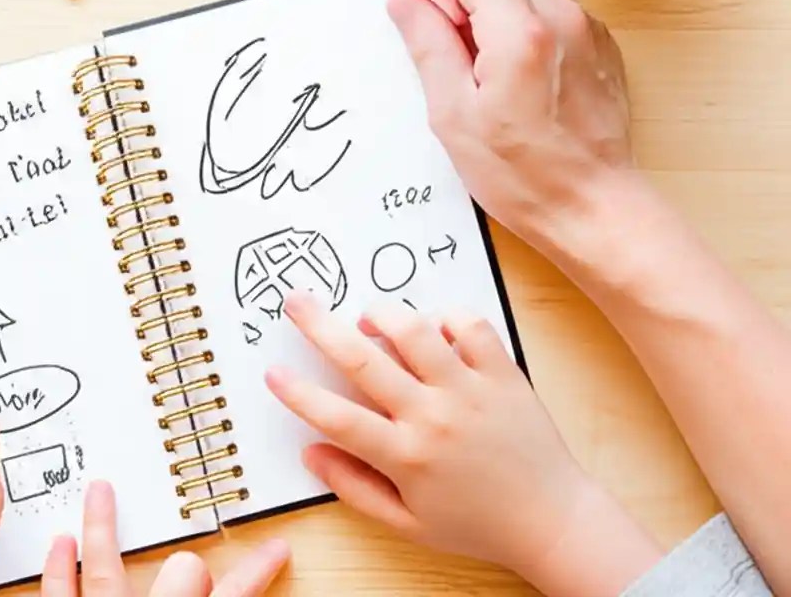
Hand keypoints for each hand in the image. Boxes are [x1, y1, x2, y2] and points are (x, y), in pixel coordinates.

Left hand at [41, 480, 288, 595]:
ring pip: (106, 572)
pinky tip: (61, 542)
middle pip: (181, 575)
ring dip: (100, 528)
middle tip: (192, 566)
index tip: (276, 548)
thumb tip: (222, 582)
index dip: (256, 570)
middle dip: (189, 568)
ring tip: (99, 491)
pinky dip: (58, 569)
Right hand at [266, 293, 661, 596]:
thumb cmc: (476, 524)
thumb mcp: (407, 523)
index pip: (336, 417)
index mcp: (406, 457)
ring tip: (369, 316)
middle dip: (321, 326)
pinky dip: (448, 317)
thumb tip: (311, 453)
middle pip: (363, 360)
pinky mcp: (503, 374)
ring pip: (416, 332)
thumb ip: (355, 487)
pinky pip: (471, 327)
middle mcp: (433, 417)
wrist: (551, 520)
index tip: (273, 372)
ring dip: (385, 315)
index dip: (298, 393)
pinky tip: (434, 328)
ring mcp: (470, 390)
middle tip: (296, 301)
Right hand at [382, 0, 636, 248]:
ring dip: (475, 2)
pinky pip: (542, 10)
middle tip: (413, 13)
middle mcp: (562, 18)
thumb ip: (428, 46)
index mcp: (522, 33)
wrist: (594, 208)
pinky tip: (489, 63)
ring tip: (452, 51)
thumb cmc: (527, 176)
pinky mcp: (595, 45)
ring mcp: (585, 29)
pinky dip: (507, 19)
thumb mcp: (454, 115)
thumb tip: (407, 5)